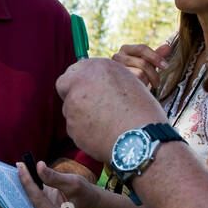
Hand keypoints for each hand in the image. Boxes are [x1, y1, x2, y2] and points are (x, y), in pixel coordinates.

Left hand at [16, 161, 100, 207]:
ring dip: (18, 188)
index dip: (28, 183)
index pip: (38, 201)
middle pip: (28, 205)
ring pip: (24, 205)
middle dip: (19, 186)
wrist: (86, 200)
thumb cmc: (82, 193)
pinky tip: (17, 176)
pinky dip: (21, 190)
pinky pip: (25, 203)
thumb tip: (38, 166)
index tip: (21, 167)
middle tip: (14, 167)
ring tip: (12, 170)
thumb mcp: (73, 183)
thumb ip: (54, 177)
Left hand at [56, 59, 170, 160]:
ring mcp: (72, 105)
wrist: (142, 140)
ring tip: (106, 124)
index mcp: (99, 67)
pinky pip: (75, 128)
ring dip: (81, 115)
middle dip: (70, 92)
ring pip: (69, 108)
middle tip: (83, 103)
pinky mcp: (71, 127)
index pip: (76, 69)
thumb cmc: (142, 113)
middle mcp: (81, 82)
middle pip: (64, 84)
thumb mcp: (129, 84)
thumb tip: (95, 85)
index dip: (80, 80)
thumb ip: (107, 82)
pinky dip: (85, 132)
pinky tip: (103, 135)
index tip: (85, 88)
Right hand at [113, 42, 171, 89]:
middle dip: (154, 74)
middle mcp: (117, 57)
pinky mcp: (116, 80)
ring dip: (147, 81)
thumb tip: (168, 46)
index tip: (166, 66)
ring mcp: (115, 69)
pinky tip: (139, 89)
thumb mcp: (147, 65)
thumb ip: (156, 55)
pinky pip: (135, 82)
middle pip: (143, 62)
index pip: (142, 48)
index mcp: (126, 49)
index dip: (156, 57)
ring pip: (140, 73)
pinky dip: (141, 86)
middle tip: (157, 83)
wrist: (123, 92)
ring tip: (145, 86)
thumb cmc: (136, 76)